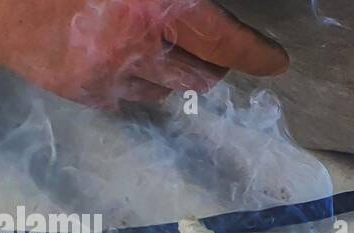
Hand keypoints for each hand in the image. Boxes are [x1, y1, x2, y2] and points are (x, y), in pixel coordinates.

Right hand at [0, 0, 288, 108]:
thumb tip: (196, 11)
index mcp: (154, 4)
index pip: (226, 39)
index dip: (258, 53)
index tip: (277, 61)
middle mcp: (137, 45)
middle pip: (203, 75)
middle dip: (215, 62)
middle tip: (213, 47)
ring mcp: (105, 74)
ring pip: (167, 91)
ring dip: (175, 74)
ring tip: (162, 52)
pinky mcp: (76, 90)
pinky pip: (127, 101)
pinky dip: (136, 85)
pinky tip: (125, 63)